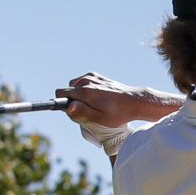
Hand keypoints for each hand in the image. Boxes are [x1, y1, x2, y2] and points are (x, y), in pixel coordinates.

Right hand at [56, 73, 184, 126]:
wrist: (134, 101)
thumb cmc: (118, 113)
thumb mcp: (100, 118)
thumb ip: (82, 112)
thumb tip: (68, 107)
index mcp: (85, 92)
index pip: (60, 93)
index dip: (62, 103)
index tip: (70, 110)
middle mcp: (87, 81)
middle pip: (67, 89)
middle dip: (71, 100)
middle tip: (85, 111)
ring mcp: (92, 77)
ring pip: (75, 85)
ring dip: (79, 94)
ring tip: (92, 105)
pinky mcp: (97, 76)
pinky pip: (83, 82)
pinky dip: (86, 89)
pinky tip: (97, 98)